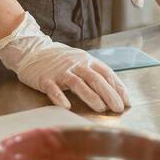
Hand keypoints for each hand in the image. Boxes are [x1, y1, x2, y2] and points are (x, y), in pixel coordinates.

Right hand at [0, 12, 129, 112]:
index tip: (126, 101)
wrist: (33, 51)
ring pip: (78, 83)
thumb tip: (117, 91)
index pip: (106, 73)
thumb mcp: (81, 61)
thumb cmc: (61, 60)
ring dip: (90, 96)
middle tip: (118, 108)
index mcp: (87, 60)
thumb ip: (96, 73)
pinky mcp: (45, 78)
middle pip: (95, 79)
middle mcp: (76, 64)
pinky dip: (60, 97)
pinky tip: (67, 107)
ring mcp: (60, 71)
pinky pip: (53, 89)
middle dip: (109, 94)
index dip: (118, 87)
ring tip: (101, 108)